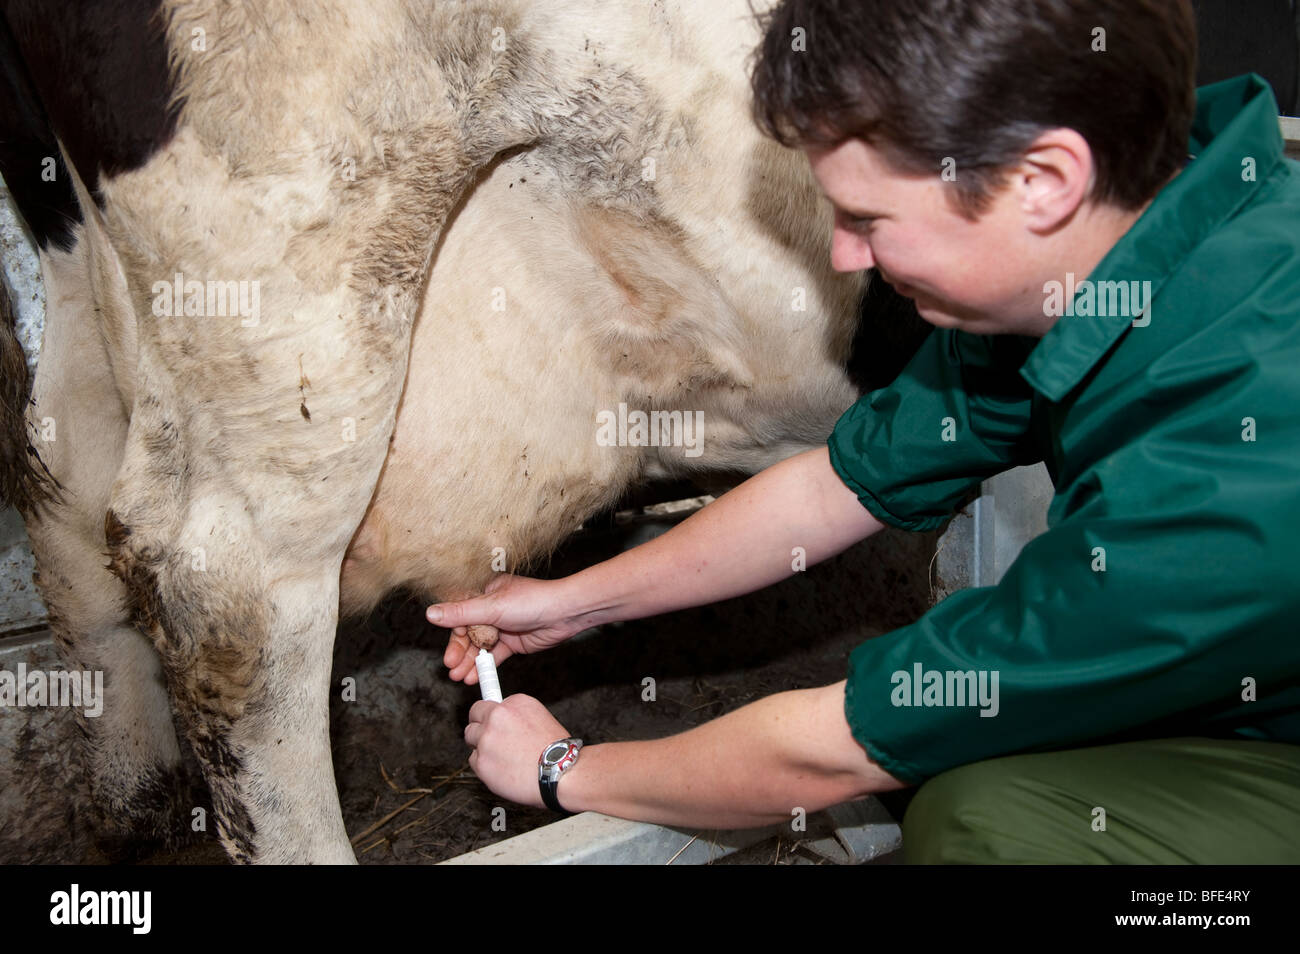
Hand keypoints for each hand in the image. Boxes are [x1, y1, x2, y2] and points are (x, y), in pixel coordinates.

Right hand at [428, 574, 579, 684]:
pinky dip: (484, 666)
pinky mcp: (513, 642)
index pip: (459, 615)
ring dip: (469, 662)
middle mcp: (491, 609)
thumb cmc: (532, 601)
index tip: (449, 652)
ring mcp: (502, 626)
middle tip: (451, 668)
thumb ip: (460, 613)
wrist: (565, 613)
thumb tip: (430, 613)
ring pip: (479, 646)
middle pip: (467, 633)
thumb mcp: (491, 608)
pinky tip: (473, 677)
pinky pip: (494, 655)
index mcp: (484, 592)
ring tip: (459, 677)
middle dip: (459, 652)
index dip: (453, 635)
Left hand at [464, 694, 570, 807]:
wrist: (560, 771)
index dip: (488, 714)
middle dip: (480, 727)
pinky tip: (502, 769)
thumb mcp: (540, 718)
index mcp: (514, 703)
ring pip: (471, 739)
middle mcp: (498, 716)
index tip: (486, 718)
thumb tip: (501, 718)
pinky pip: (474, 760)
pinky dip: (484, 766)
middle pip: (474, 716)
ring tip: (501, 757)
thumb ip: (516, 716)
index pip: (488, 703)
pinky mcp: (481, 761)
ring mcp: (487, 739)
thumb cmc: (555, 750)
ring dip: (481, 746)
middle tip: (492, 739)